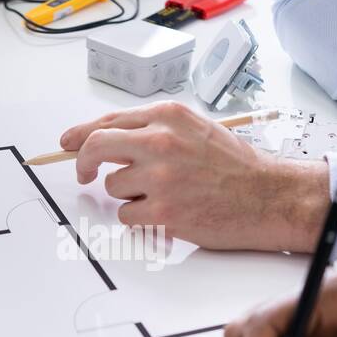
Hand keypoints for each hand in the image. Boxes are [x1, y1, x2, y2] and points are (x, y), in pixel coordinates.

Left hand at [59, 101, 330, 251]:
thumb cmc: (236, 166)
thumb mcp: (195, 130)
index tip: (68, 143)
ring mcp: (160, 177)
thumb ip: (154, 130)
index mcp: (168, 116)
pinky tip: (167, 213)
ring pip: (113, 187)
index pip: (108, 121)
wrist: (269, 196)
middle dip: (82, 162)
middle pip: (95, 147)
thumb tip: (111, 140)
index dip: (80, 134)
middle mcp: (160, 141)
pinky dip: (141, 219)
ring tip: (161, 195)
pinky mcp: (163, 211)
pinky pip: (127, 216)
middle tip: (83, 174)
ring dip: (128, 195)